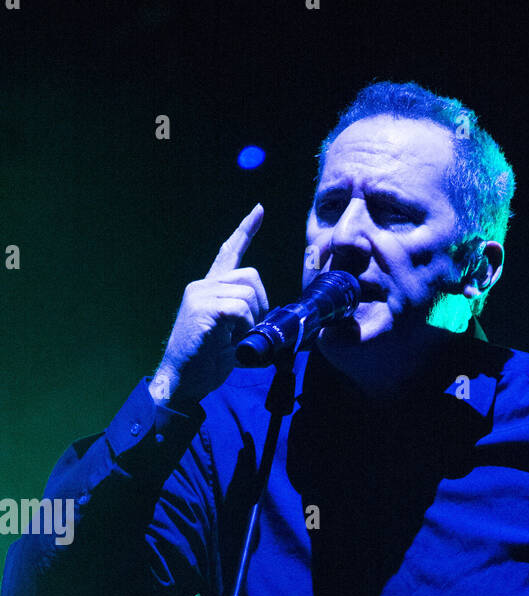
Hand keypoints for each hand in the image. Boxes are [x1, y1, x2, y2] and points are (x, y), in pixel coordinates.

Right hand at [150, 204, 268, 406]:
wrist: (182, 379)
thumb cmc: (206, 363)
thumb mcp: (232, 337)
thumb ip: (246, 320)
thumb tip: (273, 322)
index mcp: (208, 289)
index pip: (228, 252)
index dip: (245, 231)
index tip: (259, 210)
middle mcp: (202, 285)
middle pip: (250, 275)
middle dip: (260, 303)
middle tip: (249, 329)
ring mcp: (200, 295)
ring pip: (248, 292)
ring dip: (252, 318)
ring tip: (237, 337)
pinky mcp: (203, 308)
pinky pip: (239, 307)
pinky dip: (244, 325)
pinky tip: (232, 339)